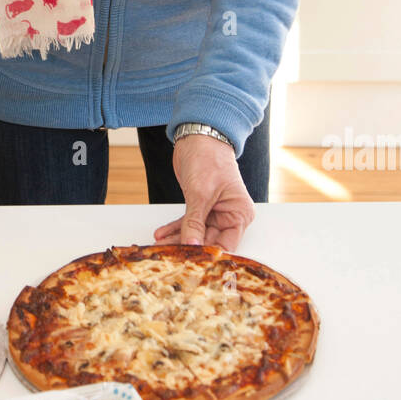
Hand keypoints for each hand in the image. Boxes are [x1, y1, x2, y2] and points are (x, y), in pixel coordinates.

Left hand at [154, 133, 254, 250]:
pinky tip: (162, 234)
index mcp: (239, 213)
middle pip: (209, 240)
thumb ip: (195, 221)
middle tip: (170, 256)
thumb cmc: (209, 158)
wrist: (198, 136)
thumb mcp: (201, 193)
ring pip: (195, 232)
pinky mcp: (200, 205)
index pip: (227, 244)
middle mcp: (230, 215)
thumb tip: (192, 244)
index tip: (192, 263)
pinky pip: (188, 222)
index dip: (209, 254)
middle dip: (188, 246)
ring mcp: (214, 211)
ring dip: (177, 238)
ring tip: (160, 246)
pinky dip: (175, 228)